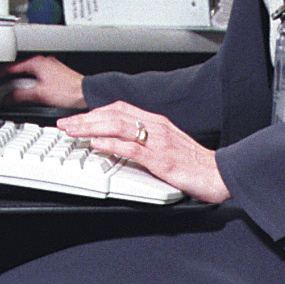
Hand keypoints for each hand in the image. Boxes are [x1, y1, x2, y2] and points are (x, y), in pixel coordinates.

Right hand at [6, 55, 85, 108]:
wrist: (87, 94)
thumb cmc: (69, 91)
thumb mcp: (39, 95)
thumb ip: (20, 95)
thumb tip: (8, 98)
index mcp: (37, 62)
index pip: (10, 67)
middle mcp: (43, 62)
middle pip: (18, 70)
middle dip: (6, 79)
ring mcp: (49, 67)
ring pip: (27, 74)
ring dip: (17, 82)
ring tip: (9, 91)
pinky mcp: (55, 75)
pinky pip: (35, 77)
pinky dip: (28, 84)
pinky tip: (27, 92)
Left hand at [59, 101, 230, 204]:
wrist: (220, 174)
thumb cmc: (196, 164)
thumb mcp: (169, 146)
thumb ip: (147, 141)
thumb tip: (123, 144)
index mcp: (158, 122)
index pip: (120, 109)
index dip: (95, 112)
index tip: (77, 119)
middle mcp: (157, 127)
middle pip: (114, 115)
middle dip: (85, 119)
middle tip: (65, 124)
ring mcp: (158, 142)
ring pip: (118, 126)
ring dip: (91, 128)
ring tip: (72, 131)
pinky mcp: (161, 160)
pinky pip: (131, 147)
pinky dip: (111, 144)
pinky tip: (96, 144)